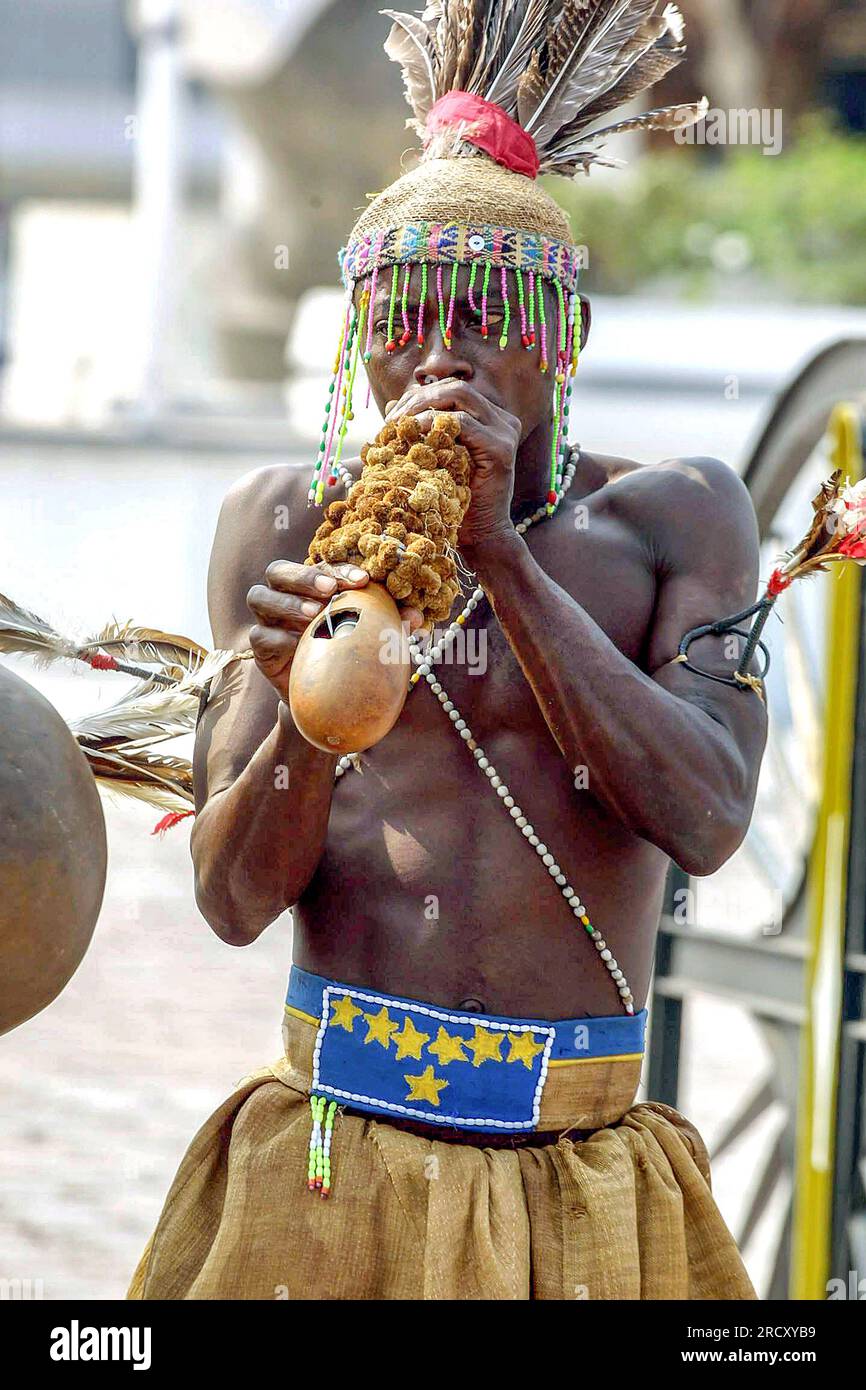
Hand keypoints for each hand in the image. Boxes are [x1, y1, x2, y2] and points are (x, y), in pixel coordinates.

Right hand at [247, 561, 423, 700]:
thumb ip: (390, 623)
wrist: (327, 700)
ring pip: (259, 596)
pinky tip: (298, 645)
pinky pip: (261, 636)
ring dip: (288, 602)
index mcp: (312, 586)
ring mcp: (268, 620)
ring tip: (314, 614)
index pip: (321, 567)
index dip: (339, 569)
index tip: (363, 580)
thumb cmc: (349, 657)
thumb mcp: (371, 638)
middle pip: (278, 570)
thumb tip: (417, 617)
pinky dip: (279, 637)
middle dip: (303, 575)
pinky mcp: (260, 648)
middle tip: (329, 590)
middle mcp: (285, 596)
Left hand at [384, 379, 519, 548]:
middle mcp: (502, 419)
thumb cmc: (454, 500)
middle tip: (392, 419)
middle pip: (455, 386)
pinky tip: (414, 433)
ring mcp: (505, 431)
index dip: (418, 396)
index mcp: (489, 418)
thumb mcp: (435, 457)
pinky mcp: (501, 448)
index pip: (450, 389)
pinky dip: (434, 423)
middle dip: (418, 398)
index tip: (390, 416)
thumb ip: (421, 429)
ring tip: (399, 425)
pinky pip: (462, 422)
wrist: (479, 535)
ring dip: (423, 406)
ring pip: (459, 395)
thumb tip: (391, 404)